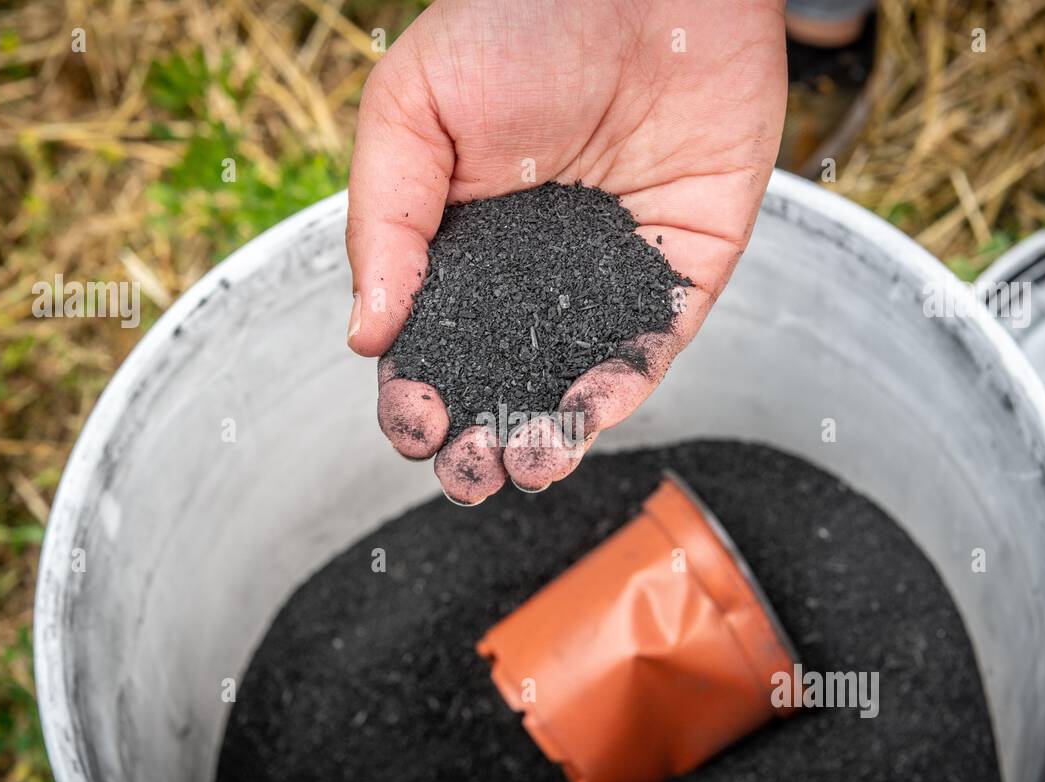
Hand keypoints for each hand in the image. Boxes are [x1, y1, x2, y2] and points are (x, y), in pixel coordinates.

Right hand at [346, 0, 785, 502]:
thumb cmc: (518, 22)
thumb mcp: (413, 109)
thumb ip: (386, 222)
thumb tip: (366, 337)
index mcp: (459, 243)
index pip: (430, 344)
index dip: (417, 397)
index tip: (415, 427)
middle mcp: (531, 273)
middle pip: (500, 380)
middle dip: (479, 441)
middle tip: (469, 474)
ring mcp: (605, 278)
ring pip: (572, 383)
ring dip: (545, 436)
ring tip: (524, 463)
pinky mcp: (679, 272)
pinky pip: (649, 347)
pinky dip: (617, 390)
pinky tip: (582, 418)